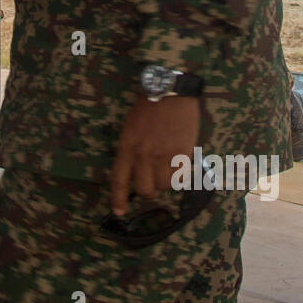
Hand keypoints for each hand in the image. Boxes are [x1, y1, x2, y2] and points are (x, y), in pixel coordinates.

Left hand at [109, 95, 200, 216]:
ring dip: (166, 181)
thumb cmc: (148, 107)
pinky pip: (181, 176)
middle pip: (144, 189)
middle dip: (148, 191)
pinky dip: (180, 175)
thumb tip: (135, 173)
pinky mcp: (183, 152)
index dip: (119, 199)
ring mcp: (164, 154)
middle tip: (153, 183)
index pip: (120, 180)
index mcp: (127, 147)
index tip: (120, 213)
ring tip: (168, 167)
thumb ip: (131, 151)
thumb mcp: (129, 128)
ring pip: (164, 185)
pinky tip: (180, 163)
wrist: (170, 90)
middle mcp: (144, 154)